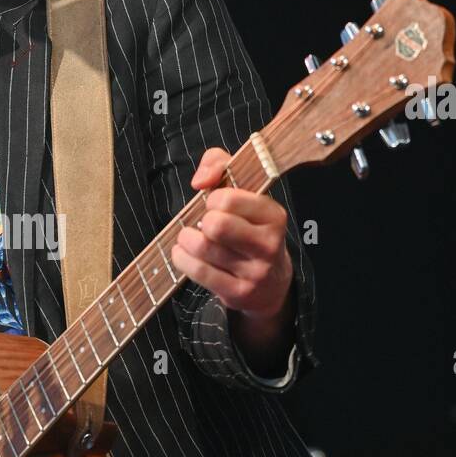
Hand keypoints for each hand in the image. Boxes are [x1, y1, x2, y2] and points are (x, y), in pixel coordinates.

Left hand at [171, 147, 295, 372]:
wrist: (270, 283)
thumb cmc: (249, 228)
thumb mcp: (242, 189)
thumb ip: (218, 164)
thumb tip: (200, 180)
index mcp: (273, 216)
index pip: (230, 199)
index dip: (213, 199)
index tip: (215, 205)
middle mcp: (269, 244)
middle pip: (216, 225)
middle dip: (201, 221)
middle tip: (204, 224)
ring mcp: (255, 272)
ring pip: (202, 248)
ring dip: (186, 240)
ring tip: (190, 237)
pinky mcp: (238, 292)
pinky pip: (198, 271)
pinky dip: (182, 258)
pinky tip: (184, 253)